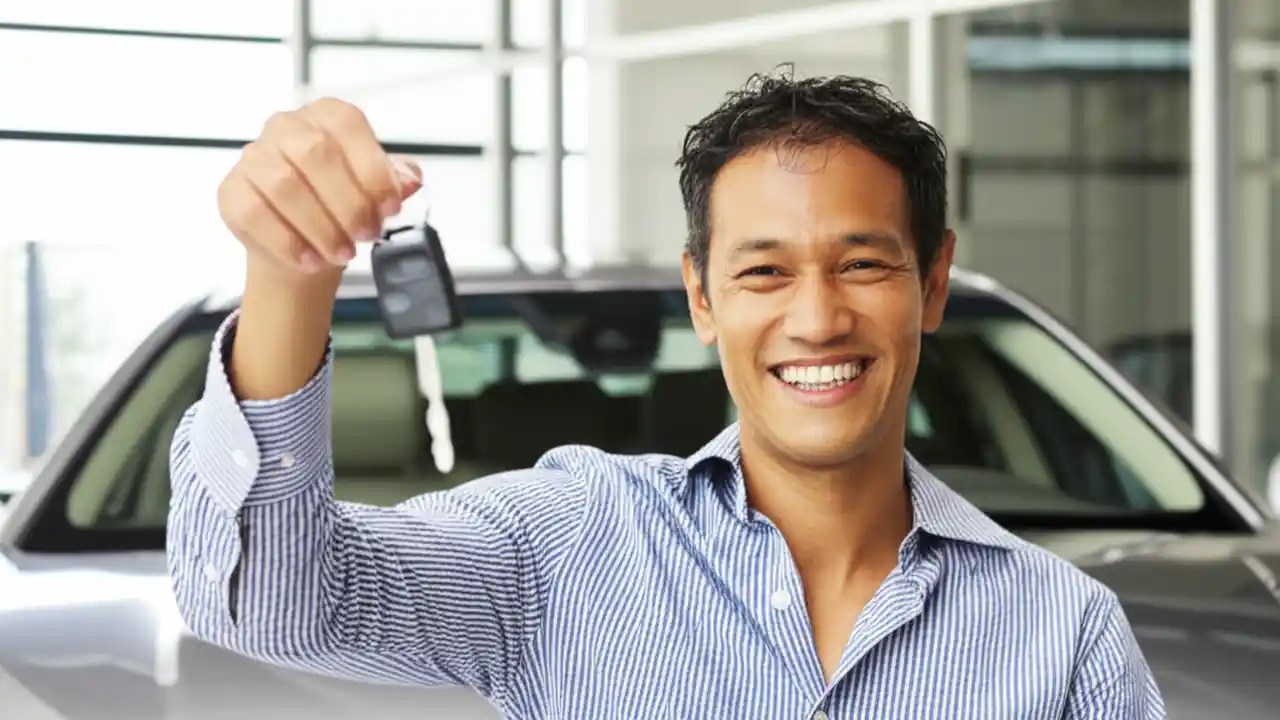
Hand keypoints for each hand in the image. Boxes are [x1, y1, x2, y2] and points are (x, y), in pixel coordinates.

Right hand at [217, 97, 422, 279]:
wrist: (304, 244)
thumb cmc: (342, 206)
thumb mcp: (376, 190)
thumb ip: (395, 180)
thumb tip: (410, 180)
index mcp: (327, 116)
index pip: (348, 127)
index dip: (373, 169)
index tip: (390, 208)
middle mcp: (286, 127)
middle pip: (315, 154)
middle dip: (348, 202)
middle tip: (366, 235)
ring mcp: (254, 157)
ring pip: (284, 185)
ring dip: (320, 226)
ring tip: (342, 253)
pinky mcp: (231, 192)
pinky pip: (255, 214)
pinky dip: (287, 242)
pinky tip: (311, 260)